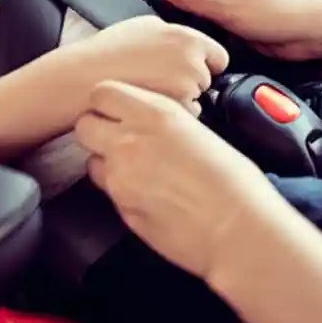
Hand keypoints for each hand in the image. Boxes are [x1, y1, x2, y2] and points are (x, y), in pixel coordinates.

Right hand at [65, 15, 229, 115]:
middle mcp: (193, 63)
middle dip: (191, 81)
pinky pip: (184, 117)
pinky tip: (150, 104)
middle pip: (207, 79)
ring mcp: (186, 89)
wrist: (86, 78)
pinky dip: (171, 114)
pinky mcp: (175, 111)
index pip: (218, 56)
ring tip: (152, 91)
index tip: (191, 67)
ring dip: (181, 99)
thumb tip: (183, 38)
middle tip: (162, 79)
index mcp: (188, 39)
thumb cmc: (109, 51)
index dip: (205, 62)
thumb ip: (173, 31)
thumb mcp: (144, 24)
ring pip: (196, 100)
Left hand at [74, 80, 286, 279]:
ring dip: (106, 163)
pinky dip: (120, 191)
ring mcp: (121, 175)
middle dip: (97, 131)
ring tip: (138, 173)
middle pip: (84, 124)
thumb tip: (151, 126)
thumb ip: (164, 125)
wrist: (237, 230)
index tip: (118, 111)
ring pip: (91, 159)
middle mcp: (131, 139)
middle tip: (118, 140)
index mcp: (157, 113)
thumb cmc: (234, 184)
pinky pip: (107, 191)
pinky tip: (148, 196)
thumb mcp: (200, 132)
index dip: (107, 103)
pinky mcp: (120, 207)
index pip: (102, 92)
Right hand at [159, 0, 321, 82]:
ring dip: (191, 15)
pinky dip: (206, 28)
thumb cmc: (275, 13)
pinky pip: (213, 22)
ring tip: (175, 25)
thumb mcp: (224, 7)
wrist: (306, 32)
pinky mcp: (238, 19)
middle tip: (155, 10)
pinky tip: (199, 36)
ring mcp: (232, 0)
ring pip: (200, 6)